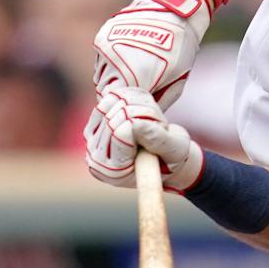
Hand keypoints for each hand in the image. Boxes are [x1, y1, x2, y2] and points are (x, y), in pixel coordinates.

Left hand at [83, 88, 201, 189]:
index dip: (143, 121)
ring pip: (111, 103)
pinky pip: (109, 97)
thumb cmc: (172, 157)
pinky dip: (130, 95)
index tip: (160, 128)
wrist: (166, 155)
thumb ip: (157, 139)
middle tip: (158, 126)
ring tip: (151, 119)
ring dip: (138, 103)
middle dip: (143, 112)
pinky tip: (142, 107)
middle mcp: (97, 159)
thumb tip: (135, 124)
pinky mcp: (95, 124)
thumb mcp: (174, 150)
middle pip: (114, 116)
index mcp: (114, 172)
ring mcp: (93, 140)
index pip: (120, 133)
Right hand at [92, 0, 211, 109]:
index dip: (121, 109)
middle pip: (104, 90)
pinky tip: (127, 60)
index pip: (115, 103)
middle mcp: (114, 59)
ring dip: (112, 80)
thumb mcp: (176, 83)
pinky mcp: (104, 35)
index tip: (129, 112)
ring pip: (100, 75)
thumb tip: (144, 116)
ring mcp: (106, 45)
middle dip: (116, 96)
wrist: (175, 8)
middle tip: (130, 97)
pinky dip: (111, 64)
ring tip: (130, 78)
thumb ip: (157, 102)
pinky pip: (102, 58)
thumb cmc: (181, 49)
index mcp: (132, 75)